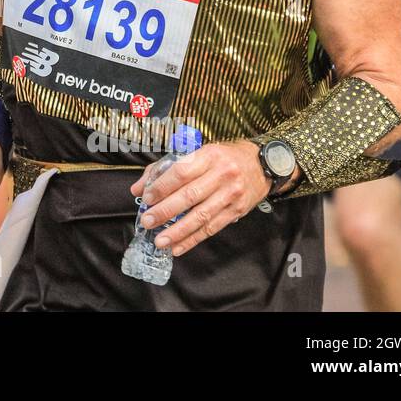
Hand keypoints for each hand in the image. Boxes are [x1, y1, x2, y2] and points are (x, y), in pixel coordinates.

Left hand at [128, 139, 270, 256]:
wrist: (261, 165)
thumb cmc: (223, 158)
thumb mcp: (197, 153)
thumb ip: (164, 168)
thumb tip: (139, 188)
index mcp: (208, 156)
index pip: (181, 172)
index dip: (162, 187)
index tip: (146, 197)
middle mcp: (222, 175)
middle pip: (190, 196)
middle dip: (165, 211)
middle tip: (148, 221)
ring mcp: (231, 194)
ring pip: (201, 216)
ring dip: (178, 231)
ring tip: (160, 240)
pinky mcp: (236, 211)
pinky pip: (212, 228)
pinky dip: (193, 239)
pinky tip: (178, 246)